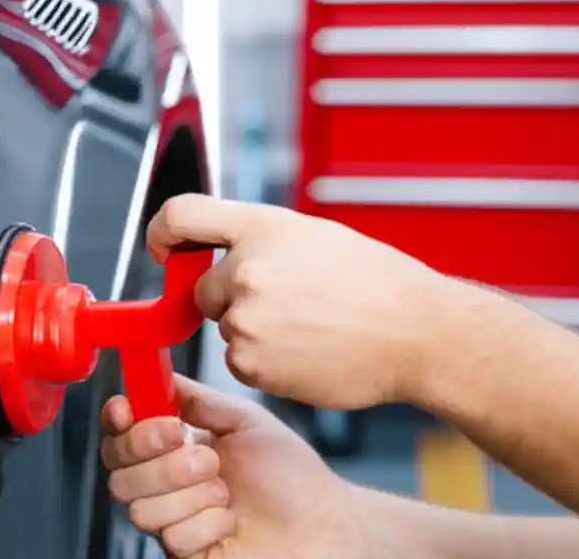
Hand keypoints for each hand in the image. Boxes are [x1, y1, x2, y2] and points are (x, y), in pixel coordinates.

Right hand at [102, 376, 367, 557]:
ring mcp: (174, 519)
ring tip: (225, 489)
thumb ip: (200, 400)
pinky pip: (173, 537)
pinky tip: (230, 520)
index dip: (119, 421)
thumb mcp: (246, 421)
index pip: (122, 433)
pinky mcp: (186, 552)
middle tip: (204, 454)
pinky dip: (208, 523)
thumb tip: (162, 378)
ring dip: (189, 493)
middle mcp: (167, 483)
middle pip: (118, 470)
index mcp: (176, 446)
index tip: (129, 410)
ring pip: (141, 507)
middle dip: (158, 459)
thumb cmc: (292, 477)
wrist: (322, 524)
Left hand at [147, 194, 468, 409]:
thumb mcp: (315, 237)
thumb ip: (260, 240)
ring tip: (311, 329)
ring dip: (255, 333)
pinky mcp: (250, 363)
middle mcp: (245, 269)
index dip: (161, 234)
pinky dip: (267, 363)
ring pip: (227, 329)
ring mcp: (244, 318)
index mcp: (261, 227)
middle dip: (229, 300)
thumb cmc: (377, 285)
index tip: (162, 249)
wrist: (417, 334)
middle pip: (203, 290)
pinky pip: (241, 363)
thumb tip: (223, 251)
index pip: (180, 215)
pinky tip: (309, 353)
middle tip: (286, 307)